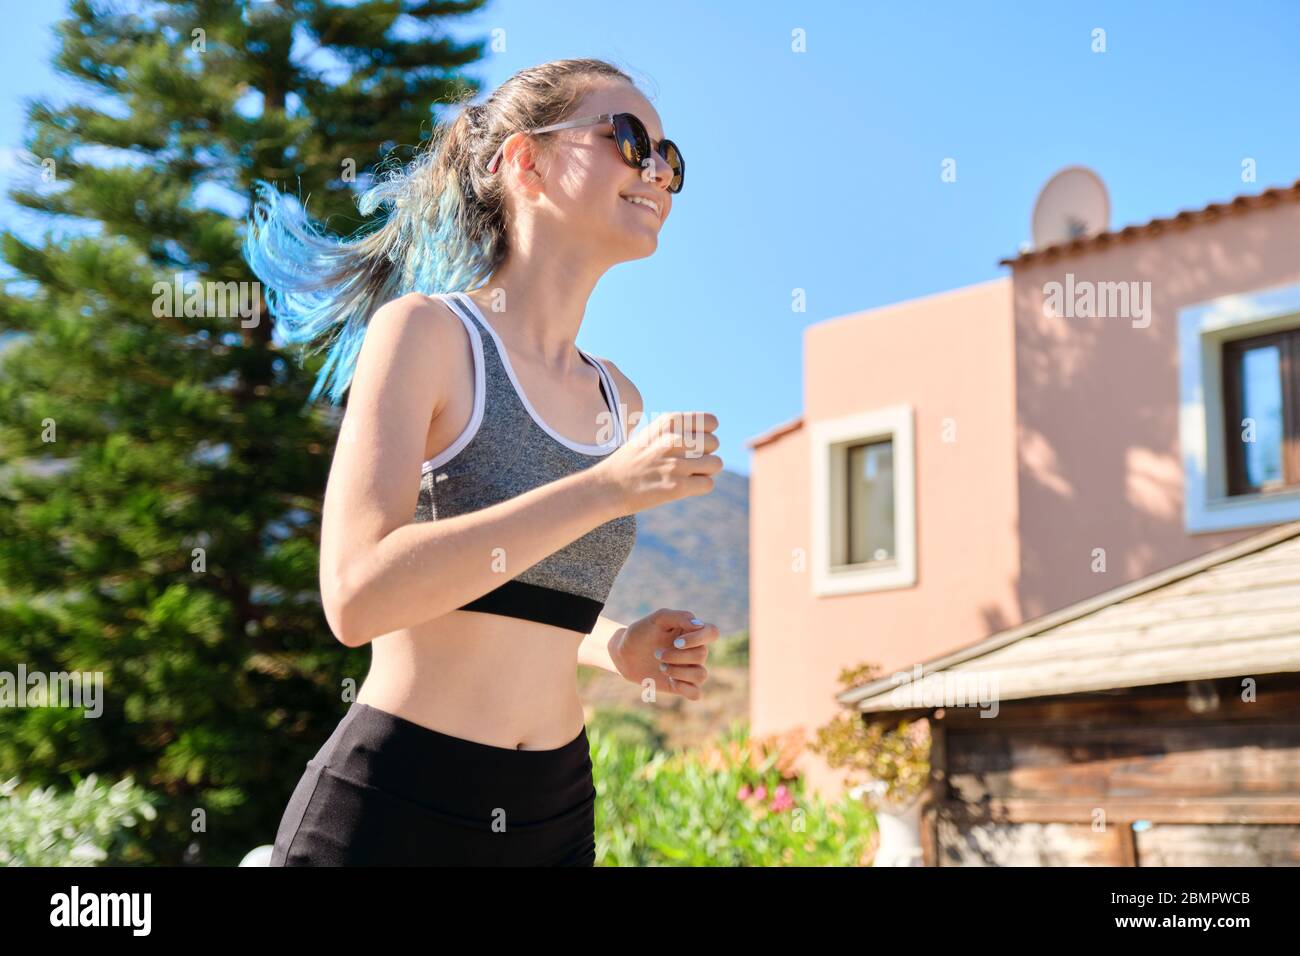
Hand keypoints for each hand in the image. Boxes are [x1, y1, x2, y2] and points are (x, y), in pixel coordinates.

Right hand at [593, 412, 721, 516]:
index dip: (706, 434)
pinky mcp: (677, 487)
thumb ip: (679, 429)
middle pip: (715, 443)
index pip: (711, 422)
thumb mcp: (651, 433)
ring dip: (705, 471)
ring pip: (716, 464)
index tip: (694, 444)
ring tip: (686, 475)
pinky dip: (699, 487)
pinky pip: (708, 484)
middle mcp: (673, 439)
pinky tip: (682, 486)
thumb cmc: (632, 460)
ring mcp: (675, 464)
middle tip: (686, 462)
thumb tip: (711, 433)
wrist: (607, 487)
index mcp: (668, 422)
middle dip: (705, 454)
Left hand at [611, 608, 718, 699]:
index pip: (712, 632)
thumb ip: (679, 617)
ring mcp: (689, 669)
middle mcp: (694, 651)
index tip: (677, 642)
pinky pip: (696, 693)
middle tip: (656, 654)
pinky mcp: (681, 686)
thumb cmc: (641, 633)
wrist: (624, 654)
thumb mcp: (657, 619)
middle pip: (702, 655)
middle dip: (677, 656)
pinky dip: (685, 689)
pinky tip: (670, 681)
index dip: (699, 639)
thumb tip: (699, 625)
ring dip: (679, 672)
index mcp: (691, 632)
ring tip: (661, 667)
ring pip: (701, 675)